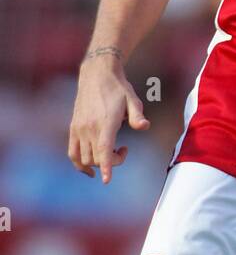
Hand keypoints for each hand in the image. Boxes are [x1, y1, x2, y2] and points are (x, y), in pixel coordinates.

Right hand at [68, 53, 150, 182]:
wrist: (96, 74)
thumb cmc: (118, 88)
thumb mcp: (132, 99)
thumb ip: (138, 115)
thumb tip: (144, 126)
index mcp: (105, 122)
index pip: (104, 149)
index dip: (106, 166)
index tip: (106, 180)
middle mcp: (89, 127)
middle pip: (96, 158)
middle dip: (111, 163)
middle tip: (123, 151)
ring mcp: (79, 128)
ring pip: (84, 158)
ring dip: (97, 163)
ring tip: (110, 153)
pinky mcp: (73, 127)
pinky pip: (72, 152)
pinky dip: (78, 163)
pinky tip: (89, 168)